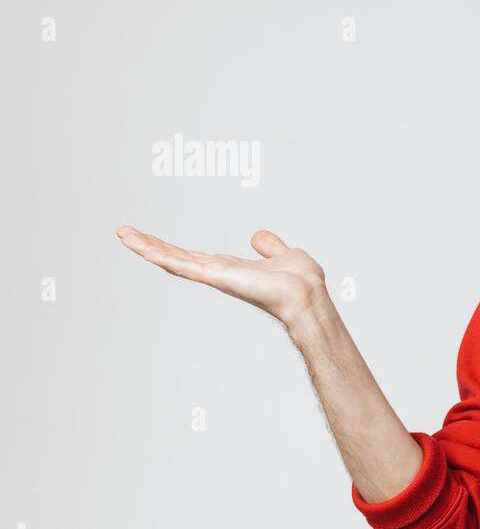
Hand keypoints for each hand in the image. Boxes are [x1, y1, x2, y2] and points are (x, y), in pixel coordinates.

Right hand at [116, 225, 328, 328]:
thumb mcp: (283, 254)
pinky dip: (162, 256)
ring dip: (148, 248)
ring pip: (174, 261)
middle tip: (125, 233)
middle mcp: (220, 274)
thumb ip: (270, 246)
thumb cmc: (301, 282)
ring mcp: (216, 276)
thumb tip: (258, 236)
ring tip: (124, 235)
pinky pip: (184, 265)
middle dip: (151, 246)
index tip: (151, 239)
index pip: (195, 257)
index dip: (173, 249)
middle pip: (178, 258)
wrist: (306, 294)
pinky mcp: (216, 276)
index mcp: (232, 269)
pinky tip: (142, 248)